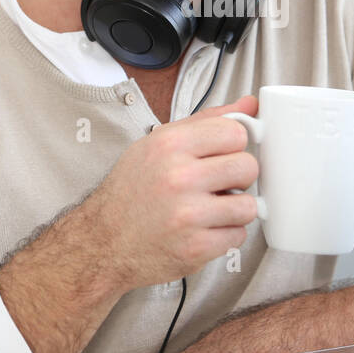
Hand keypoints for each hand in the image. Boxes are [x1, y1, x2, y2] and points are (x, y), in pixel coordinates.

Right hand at [84, 95, 260, 291]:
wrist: (103, 242)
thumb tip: (250, 105)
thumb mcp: (159, 144)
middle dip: (237, 178)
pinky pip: (238, 235)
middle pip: (248, 167)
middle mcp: (179, 177)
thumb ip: (207, 122)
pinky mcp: (196, 247)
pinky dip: (225, 235)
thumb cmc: (133, 191)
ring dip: (234, 209)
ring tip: (209, 209)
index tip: (222, 155)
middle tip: (217, 184)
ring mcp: (188, 215)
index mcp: (170, 144)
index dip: (233, 145)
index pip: (236, 132)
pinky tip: (202, 230)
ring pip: (249, 205)